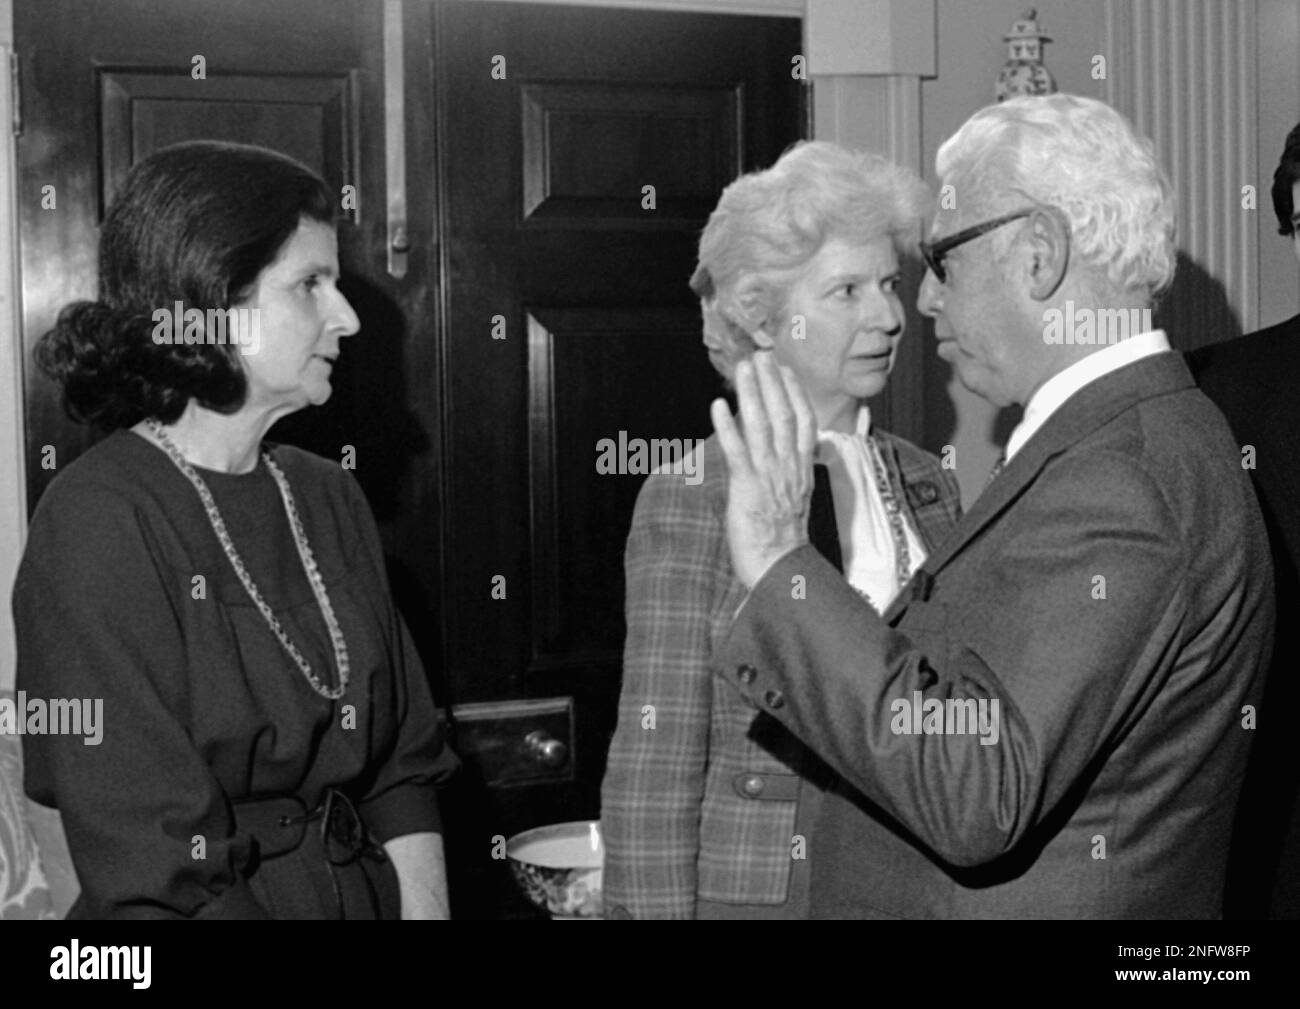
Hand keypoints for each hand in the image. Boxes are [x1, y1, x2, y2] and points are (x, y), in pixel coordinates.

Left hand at [710, 353, 816, 587]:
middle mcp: (788, 467)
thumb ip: (789, 471)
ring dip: (752, 394)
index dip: (794, 392)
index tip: (784, 369)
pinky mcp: (747, 489)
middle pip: (784, 414)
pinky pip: (737, 453)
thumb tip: (785, 451)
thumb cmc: (782, 537)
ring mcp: (769, 476)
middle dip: (772, 382)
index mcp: (800, 468)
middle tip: (760, 355)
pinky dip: (727, 428)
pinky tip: (717, 406)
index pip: (803, 421)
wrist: (779, 568)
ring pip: (762, 426)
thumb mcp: (794, 497)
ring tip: (743, 368)